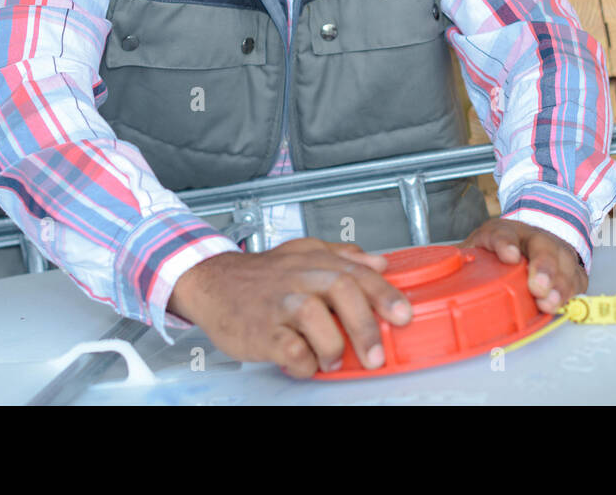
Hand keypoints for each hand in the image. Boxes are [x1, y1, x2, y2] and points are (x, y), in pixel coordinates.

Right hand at [166, 237, 411, 378]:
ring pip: (313, 315)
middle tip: (375, 354)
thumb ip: (342, 256)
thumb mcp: (302, 253)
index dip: (383, 294)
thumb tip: (380, 263)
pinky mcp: (260, 330)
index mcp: (313, 261)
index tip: (403, 315)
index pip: (356, 272)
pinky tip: (306, 363)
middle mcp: (297, 278)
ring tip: (334, 359)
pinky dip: (303, 362)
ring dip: (332, 345)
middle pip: (340, 288)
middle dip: (364, 324)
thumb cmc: (261, 275)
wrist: (212, 283)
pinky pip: (288, 348)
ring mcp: (278, 304)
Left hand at [462, 217, 587, 312]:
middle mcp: (533, 237)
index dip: (505, 244)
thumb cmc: (499, 249)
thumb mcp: (477, 249)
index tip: (509, 256)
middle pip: (542, 246)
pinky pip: (577, 279)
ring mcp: (555, 251)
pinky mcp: (570, 269)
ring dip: (559, 284)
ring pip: (563, 262)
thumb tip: (446, 274)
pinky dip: (572, 292)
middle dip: (542, 267)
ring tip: (550, 302)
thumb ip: (465, 259)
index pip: (502, 234)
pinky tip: (564, 303)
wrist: (528, 239)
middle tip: (537, 286)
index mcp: (505, 231)